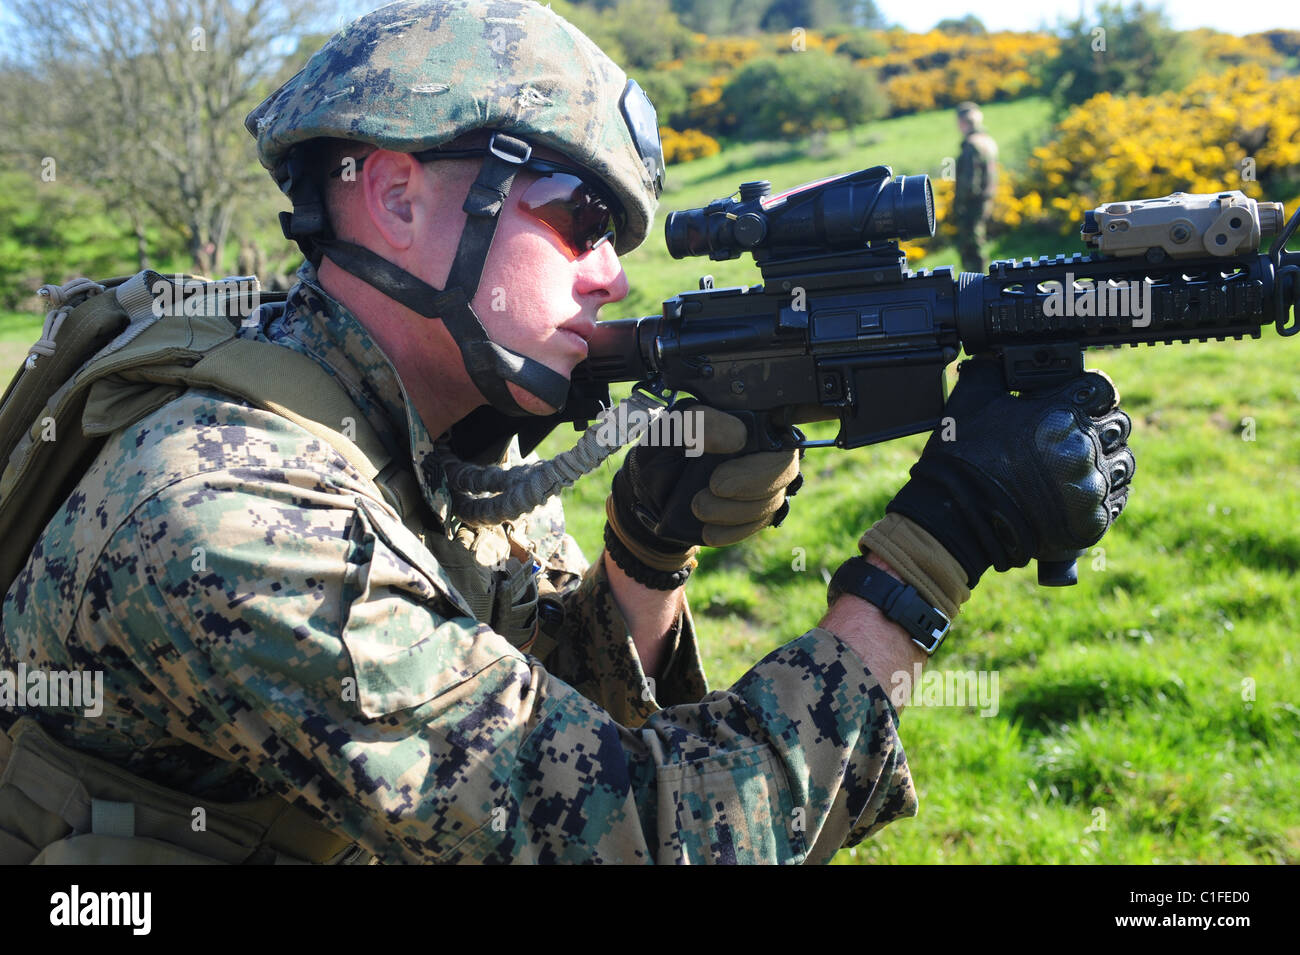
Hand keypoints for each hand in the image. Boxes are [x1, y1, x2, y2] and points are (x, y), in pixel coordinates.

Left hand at [608, 402, 802, 567]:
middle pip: (784, 468)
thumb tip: (738, 437)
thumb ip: (698, 424)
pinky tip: (708, 531)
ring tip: (698, 508)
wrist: (651, 493)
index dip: (758, 459)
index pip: (776, 432)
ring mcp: (766, 481)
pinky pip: (759, 523)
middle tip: (713, 489)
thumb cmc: (663, 452)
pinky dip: (733, 531)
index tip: (719, 478)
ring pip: (772, 499)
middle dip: (750, 485)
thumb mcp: (669, 432)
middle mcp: (764, 448)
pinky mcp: (758, 511)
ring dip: (735, 511)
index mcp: (746, 419)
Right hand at [886, 357, 1133, 585]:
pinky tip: (1077, 492)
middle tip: (1072, 435)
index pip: (1101, 388)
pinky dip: (1102, 494)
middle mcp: (1082, 448)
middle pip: (1117, 424)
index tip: (1079, 399)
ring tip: (1077, 465)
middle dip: (1099, 425)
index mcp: (1059, 413)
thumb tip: (996, 356)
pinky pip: (1116, 499)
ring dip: (1106, 460)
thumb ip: (990, 370)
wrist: (956, 522)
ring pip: (1122, 462)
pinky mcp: (1091, 520)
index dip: (1089, 392)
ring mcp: (1089, 486)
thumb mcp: (968, 402)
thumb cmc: (961, 462)